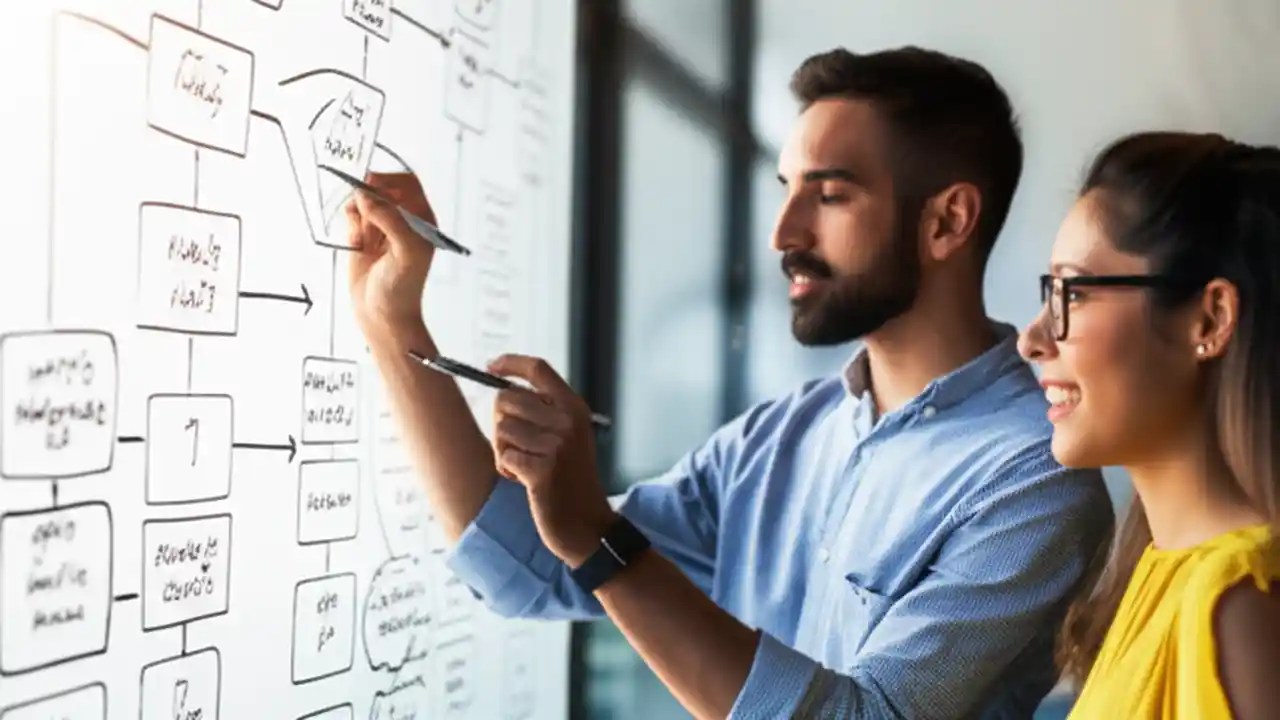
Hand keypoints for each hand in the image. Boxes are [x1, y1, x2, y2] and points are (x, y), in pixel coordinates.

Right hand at [345, 172, 436, 338]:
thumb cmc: (401, 287)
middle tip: (362, 213)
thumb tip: (366, 197)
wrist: (381, 314)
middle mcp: (404, 219)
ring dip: (358, 213)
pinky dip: (350, 224)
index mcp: (422, 219)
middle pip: (382, 188)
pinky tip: (356, 243)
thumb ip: (390, 220)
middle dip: (369, 196)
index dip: (390, 180)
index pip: (408, 184)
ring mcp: (382, 226)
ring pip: (364, 200)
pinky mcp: (364, 235)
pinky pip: (352, 215)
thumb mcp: (406, 251)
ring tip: (362, 237)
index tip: (372, 186)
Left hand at [488, 354, 615, 566]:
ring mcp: (556, 445)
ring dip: (504, 450)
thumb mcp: (569, 438)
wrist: (588, 526)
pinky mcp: (542, 470)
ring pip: (501, 429)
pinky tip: (524, 481)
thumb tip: (504, 392)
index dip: (511, 363)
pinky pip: (503, 456)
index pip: (539, 369)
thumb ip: (545, 413)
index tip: (492, 365)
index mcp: (574, 408)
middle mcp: (567, 421)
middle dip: (502, 423)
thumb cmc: (571, 482)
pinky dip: (506, 469)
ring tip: (526, 467)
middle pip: (506, 399)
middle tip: (518, 447)